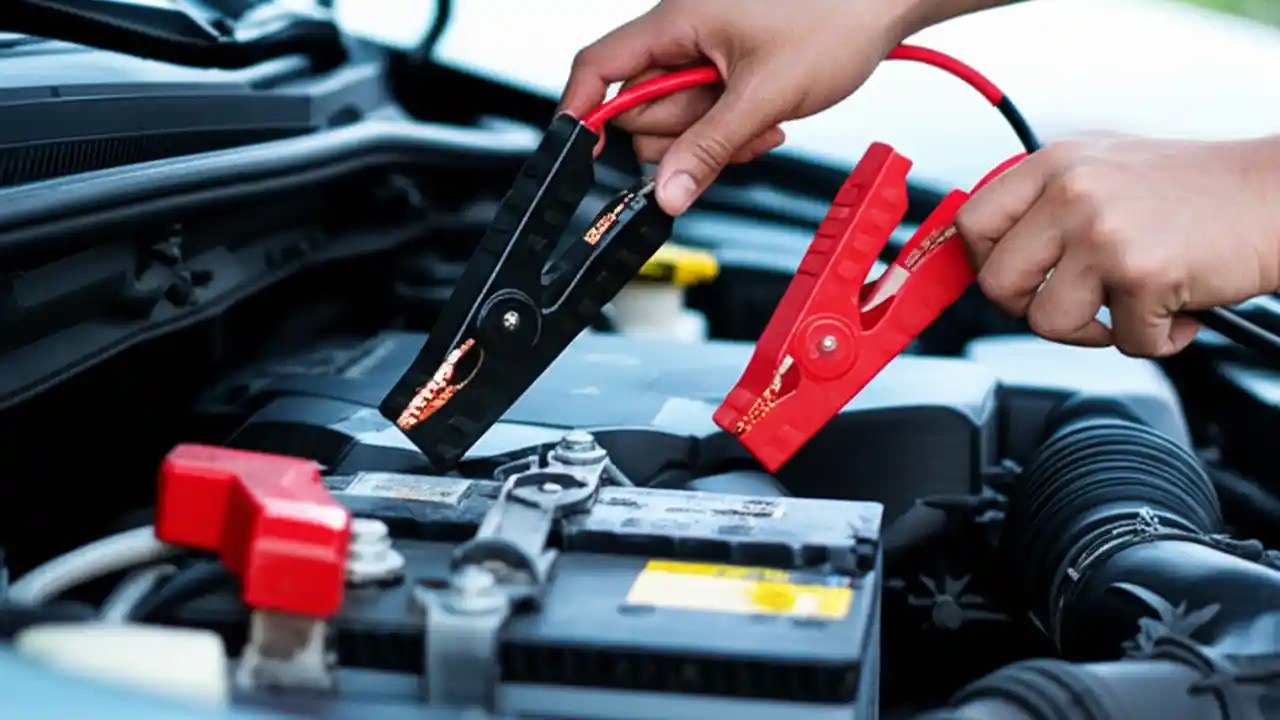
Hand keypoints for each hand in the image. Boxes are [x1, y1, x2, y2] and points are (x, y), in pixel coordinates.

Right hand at [559, 0, 920, 215]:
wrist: (882, 7)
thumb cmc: (833, 21)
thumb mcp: (764, 96)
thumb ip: (708, 149)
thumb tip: (667, 193)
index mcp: (675, 21)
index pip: (600, 66)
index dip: (582, 111)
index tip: (580, 151)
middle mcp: (681, 35)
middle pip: (641, 110)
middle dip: (682, 136)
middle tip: (728, 130)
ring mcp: (702, 55)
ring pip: (677, 123)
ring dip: (715, 139)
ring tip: (760, 121)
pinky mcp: (723, 71)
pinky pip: (705, 120)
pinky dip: (732, 132)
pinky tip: (765, 121)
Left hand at [956, 134, 1279, 356]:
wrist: (1275, 195)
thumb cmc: (1196, 189)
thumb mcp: (1104, 166)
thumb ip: (1046, 199)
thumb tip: (987, 248)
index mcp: (1054, 163)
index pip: (973, 223)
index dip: (983, 263)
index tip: (1012, 279)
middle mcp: (1071, 192)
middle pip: (998, 283)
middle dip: (1031, 308)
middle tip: (1074, 303)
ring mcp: (1104, 233)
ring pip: (1048, 322)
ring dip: (1092, 332)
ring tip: (1131, 306)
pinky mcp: (1143, 275)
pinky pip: (1124, 341)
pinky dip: (1156, 339)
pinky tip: (1178, 307)